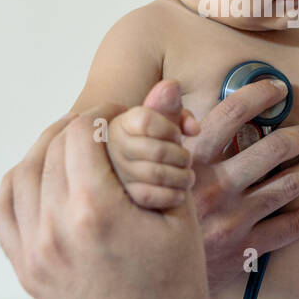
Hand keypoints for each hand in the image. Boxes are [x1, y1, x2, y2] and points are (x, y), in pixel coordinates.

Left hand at [0, 103, 223, 298]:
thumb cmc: (177, 277)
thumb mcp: (180, 206)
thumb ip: (165, 144)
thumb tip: (164, 88)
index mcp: (95, 212)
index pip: (81, 133)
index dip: (103, 114)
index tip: (120, 116)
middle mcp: (54, 231)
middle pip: (51, 150)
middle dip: (78, 130)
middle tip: (102, 129)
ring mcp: (33, 254)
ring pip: (21, 175)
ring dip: (45, 152)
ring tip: (73, 149)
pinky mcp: (24, 270)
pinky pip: (3, 212)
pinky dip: (18, 185)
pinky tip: (42, 178)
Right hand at [105, 88, 199, 208]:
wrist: (141, 181)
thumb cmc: (157, 146)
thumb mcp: (165, 124)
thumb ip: (173, 108)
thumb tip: (178, 98)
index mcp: (119, 124)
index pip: (146, 120)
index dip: (169, 129)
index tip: (177, 136)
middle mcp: (111, 148)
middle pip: (157, 150)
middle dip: (181, 156)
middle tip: (187, 160)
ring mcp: (114, 175)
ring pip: (156, 174)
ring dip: (181, 177)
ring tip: (187, 177)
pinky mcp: (121, 200)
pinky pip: (151, 198)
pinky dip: (172, 196)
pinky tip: (178, 194)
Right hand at [146, 78, 298, 296]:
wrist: (142, 274)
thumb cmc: (142, 211)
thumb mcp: (137, 164)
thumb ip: (158, 124)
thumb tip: (170, 85)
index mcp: (189, 161)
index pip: (230, 116)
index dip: (258, 96)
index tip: (277, 88)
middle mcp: (215, 187)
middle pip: (271, 150)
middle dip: (298, 137)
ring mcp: (233, 219)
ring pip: (286, 186)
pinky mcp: (245, 248)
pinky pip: (291, 229)